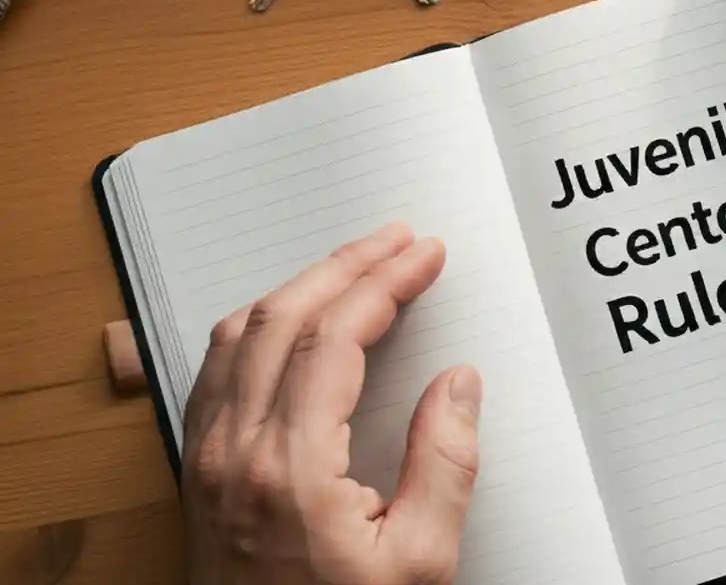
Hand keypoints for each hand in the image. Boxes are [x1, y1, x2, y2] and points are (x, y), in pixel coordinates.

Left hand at [182, 223, 481, 584]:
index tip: (424, 255)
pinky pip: (218, 365)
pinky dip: (261, 321)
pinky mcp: (199, 468)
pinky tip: (291, 318)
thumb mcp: (419, 563)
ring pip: (243, 331)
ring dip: (302, 284)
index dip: (385, 282)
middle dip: (347, 263)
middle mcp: (236, 449)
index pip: (337, 337)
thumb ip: (445, 464)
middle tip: (399, 239)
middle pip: (286, 316)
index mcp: (291, 466)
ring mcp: (208, 455)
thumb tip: (459, 383)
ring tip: (355, 263)